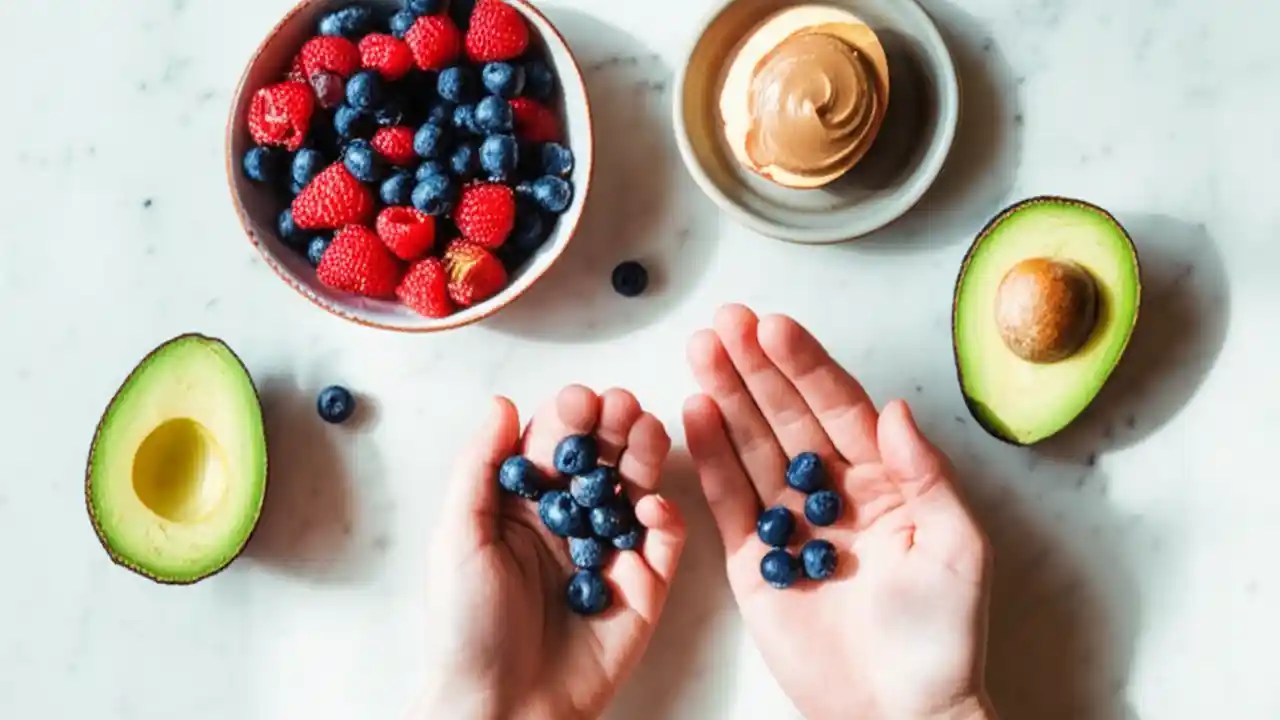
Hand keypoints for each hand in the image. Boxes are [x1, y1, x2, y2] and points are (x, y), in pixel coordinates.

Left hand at [416, 386, 685, 719]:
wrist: (501, 709)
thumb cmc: (466, 626)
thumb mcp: (458, 537)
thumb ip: (480, 466)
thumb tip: (501, 402)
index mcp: (523, 503)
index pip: (554, 443)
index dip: (571, 416)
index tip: (583, 400)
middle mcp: (569, 520)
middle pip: (601, 458)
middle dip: (616, 426)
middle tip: (624, 408)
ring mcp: (609, 552)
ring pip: (636, 490)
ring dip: (645, 457)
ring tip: (647, 432)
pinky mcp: (643, 589)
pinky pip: (664, 544)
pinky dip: (665, 520)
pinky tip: (650, 506)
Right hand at [683, 305, 994, 719]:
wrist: (899, 712)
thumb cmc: (941, 636)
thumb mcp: (957, 547)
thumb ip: (926, 474)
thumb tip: (893, 408)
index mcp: (884, 481)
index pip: (838, 408)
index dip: (805, 365)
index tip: (774, 326)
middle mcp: (831, 492)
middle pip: (786, 415)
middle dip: (755, 367)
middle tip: (724, 321)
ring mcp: (788, 523)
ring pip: (751, 446)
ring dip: (726, 397)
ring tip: (701, 351)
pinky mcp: (752, 560)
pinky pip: (728, 500)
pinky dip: (709, 457)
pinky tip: (693, 413)